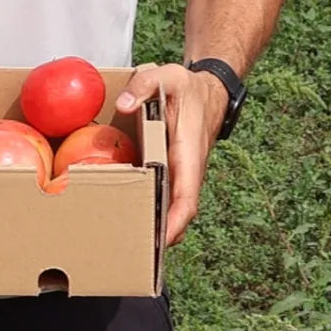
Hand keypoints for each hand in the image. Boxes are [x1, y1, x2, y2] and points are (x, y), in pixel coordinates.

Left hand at [116, 62, 229, 246]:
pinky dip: (150, 210)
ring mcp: (181, 175)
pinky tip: (125, 216)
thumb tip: (123, 105)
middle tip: (133, 256)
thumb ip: (144, 85)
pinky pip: (164, 197)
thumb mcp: (166, 74)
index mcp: (189, 153)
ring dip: (155, 228)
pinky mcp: (173, 173)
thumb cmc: (185, 85)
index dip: (175, 222)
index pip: (187, 197)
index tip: (160, 242)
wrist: (207, 90)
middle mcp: (188, 171)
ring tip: (125, 246)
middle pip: (178, 213)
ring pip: (171, 209)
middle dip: (161, 237)